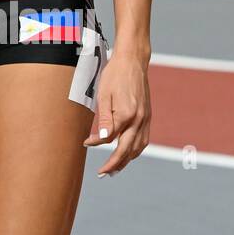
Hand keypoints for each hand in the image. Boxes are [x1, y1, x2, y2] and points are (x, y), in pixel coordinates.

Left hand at [83, 51, 150, 175]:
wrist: (133, 61)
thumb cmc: (115, 75)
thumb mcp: (104, 95)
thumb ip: (104, 119)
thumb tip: (101, 139)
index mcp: (126, 114)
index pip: (109, 138)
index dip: (96, 142)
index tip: (85, 143)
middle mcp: (139, 119)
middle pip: (127, 150)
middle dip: (114, 164)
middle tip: (103, 173)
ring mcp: (146, 118)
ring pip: (138, 147)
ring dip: (127, 160)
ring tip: (115, 168)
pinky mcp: (148, 116)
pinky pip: (144, 139)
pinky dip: (136, 150)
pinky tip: (127, 153)